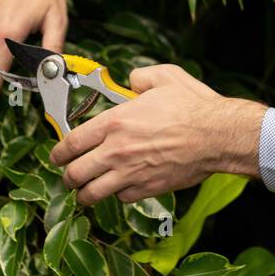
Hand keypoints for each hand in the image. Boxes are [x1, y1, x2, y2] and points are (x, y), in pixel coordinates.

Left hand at [48, 64, 267, 204]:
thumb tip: (130, 81)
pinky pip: (121, 198)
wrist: (217, 136)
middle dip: (68, 176)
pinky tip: (121, 188)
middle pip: (74, 174)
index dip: (58, 153)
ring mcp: (130, 173)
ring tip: (85, 192)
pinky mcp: (147, 188)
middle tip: (70, 175)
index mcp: (114, 122)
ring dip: (85, 194)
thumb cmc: (193, 107)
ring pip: (92, 194)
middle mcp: (116, 151)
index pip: (70, 143)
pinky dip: (118, 195)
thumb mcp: (164, 76)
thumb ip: (139, 76)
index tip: (57, 156)